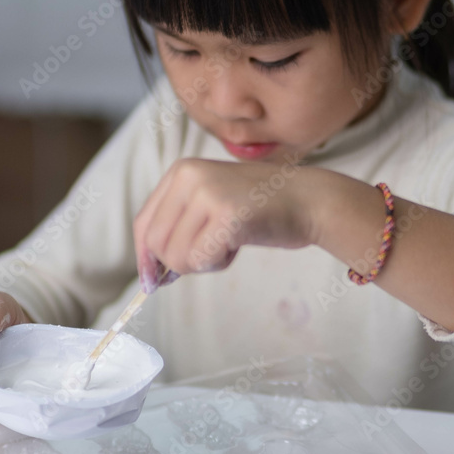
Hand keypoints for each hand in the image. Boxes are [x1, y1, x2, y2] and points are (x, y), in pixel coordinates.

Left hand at [134, 158, 315, 288]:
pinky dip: (216, 264)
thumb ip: (181, 227)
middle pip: (155, 243)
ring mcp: (207, 193)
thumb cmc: (262, 209)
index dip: (145, 257)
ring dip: (201, 264)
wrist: (310, 200)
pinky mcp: (226, 215)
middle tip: (210, 256)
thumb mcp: (211, 205)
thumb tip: (152, 275)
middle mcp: (188, 176)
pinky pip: (199, 260)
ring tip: (228, 244)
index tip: (153, 281)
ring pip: (175, 256)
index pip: (143, 223)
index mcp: (180, 171)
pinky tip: (237, 246)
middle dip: (177, 264)